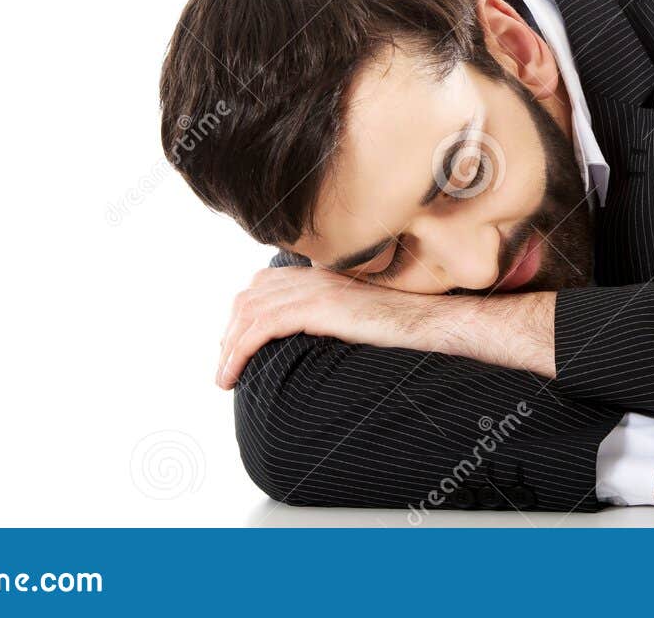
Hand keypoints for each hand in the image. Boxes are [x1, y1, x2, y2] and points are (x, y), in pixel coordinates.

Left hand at [216, 267, 436, 388]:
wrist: (428, 324)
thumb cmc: (401, 328)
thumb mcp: (357, 317)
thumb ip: (332, 316)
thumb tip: (313, 339)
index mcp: (320, 274)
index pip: (262, 285)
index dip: (242, 317)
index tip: (236, 348)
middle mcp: (312, 275)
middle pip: (249, 298)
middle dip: (229, 335)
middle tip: (227, 369)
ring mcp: (314, 289)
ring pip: (249, 313)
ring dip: (229, 349)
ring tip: (225, 379)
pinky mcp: (317, 307)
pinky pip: (261, 327)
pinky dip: (239, 351)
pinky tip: (235, 374)